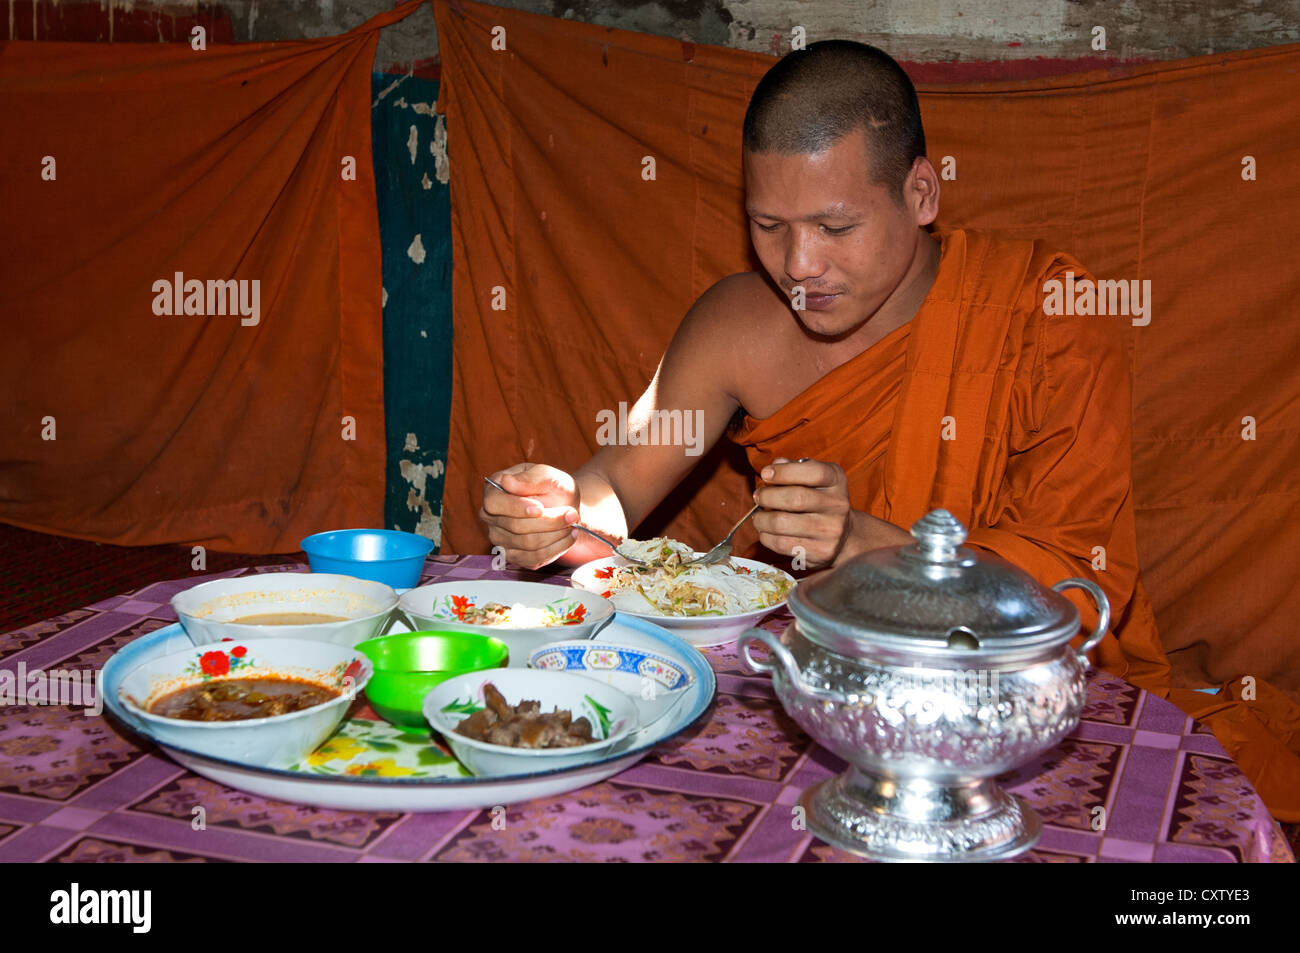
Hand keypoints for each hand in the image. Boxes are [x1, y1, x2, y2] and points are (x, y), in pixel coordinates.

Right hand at [479, 463, 579, 569]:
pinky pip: (535, 558)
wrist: (565, 508)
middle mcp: (490, 516)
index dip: (516, 507)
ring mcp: (499, 538)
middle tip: (571, 513)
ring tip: (571, 522)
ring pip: (528, 543)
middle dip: (549, 521)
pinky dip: (557, 547)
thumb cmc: (553, 489)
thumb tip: (507, 481)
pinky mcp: (514, 556)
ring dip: (556, 534)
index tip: (540, 508)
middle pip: (515, 526)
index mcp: (493, 490)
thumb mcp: (549, 475)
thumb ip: (531, 477)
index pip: (494, 502)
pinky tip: (567, 536)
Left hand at [753, 457, 910, 567]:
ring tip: (758, 517)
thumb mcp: (814, 479)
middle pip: (795, 499)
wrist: (845, 536)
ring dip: (761, 519)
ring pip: (783, 524)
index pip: (813, 472)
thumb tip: (775, 465)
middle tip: (758, 497)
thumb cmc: (819, 501)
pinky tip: (766, 532)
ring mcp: (831, 530)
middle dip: (767, 496)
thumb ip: (795, 468)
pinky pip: (782, 544)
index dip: (784, 472)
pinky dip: (766, 537)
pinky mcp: (820, 551)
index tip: (765, 474)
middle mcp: (837, 505)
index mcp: (836, 480)